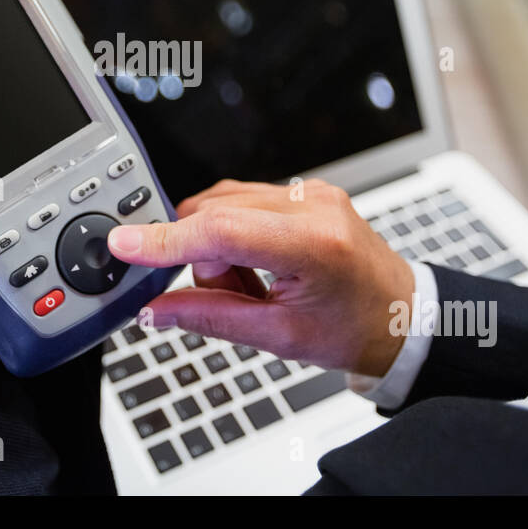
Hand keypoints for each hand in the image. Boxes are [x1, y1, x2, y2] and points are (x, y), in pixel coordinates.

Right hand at [107, 179, 413, 376]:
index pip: (218, 229)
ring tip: (254, 284)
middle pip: (215, 211)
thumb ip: (208, 317)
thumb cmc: (354, 330)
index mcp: (313, 243)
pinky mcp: (306, 191)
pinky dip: (235, 234)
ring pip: (224, 203)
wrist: (403, 317)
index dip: (164, 238)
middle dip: (202, 255)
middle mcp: (313, 205)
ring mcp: (311, 192)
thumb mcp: (277, 336)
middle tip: (231, 293)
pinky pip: (244, 201)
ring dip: (219, 244)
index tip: (125, 243)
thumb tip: (154, 310)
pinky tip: (259, 266)